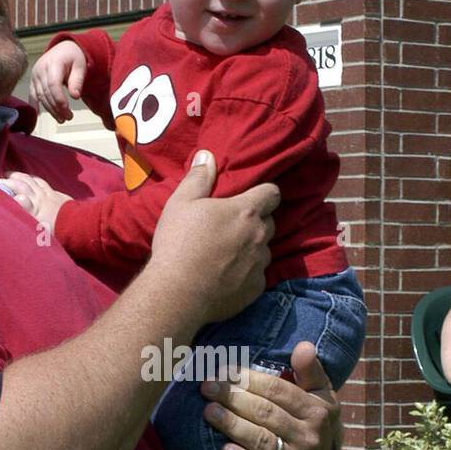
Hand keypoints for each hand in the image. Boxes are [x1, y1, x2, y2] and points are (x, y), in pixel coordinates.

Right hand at [5, 171, 71, 233]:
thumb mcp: (38, 226)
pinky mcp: (58, 195)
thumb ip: (26, 210)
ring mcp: (50, 194)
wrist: (77, 227)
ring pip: (33, 181)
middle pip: (23, 183)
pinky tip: (34, 181)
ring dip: (22, 177)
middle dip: (11, 179)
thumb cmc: (56, 231)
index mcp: (34, 204)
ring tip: (14, 176)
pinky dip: (36, 181)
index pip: (16, 190)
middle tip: (0, 179)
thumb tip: (18, 198)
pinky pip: (44, 184)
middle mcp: (40, 196)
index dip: (4, 186)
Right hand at [30, 42, 87, 122]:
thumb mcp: (80, 66)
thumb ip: (77, 81)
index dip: (59, 100)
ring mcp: (35, 75)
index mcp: (53, 63)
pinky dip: (34, 105)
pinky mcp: (33, 80)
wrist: (63, 49)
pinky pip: (32, 94)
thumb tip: (75, 96)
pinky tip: (38, 115)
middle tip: (68, 118)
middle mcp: (41, 69)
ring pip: (40, 96)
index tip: (68, 111)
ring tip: (61, 119)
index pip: (53, 85)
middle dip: (57, 108)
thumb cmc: (73, 58)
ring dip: (50, 109)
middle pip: (46, 93)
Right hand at [149, 150, 278, 325]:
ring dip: (252, 249)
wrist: (178, 293)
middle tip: (232, 228)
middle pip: (269, 223)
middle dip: (256, 222)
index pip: (272, 193)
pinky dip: (247, 275)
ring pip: (264, 251)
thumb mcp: (181, 203)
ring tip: (228, 255)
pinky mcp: (255, 289)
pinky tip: (227, 277)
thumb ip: (198, 178)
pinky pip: (257, 277)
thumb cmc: (178, 243)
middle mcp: (259, 236)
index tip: (252, 197)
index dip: (264, 193)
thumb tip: (207, 156)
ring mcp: (259, 264)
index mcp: (245, 211)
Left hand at [199, 342, 340, 449]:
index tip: (223, 371)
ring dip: (233, 425)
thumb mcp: (320, 395)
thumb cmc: (314, 422)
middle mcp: (309, 436)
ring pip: (262, 441)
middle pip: (266, 413)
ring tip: (209, 412)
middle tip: (207, 388)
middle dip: (234, 398)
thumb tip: (304, 346)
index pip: (278, 390)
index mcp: (317, 410)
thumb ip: (310, 370)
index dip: (248, 379)